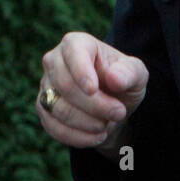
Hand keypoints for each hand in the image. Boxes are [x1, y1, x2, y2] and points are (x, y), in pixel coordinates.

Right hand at [36, 32, 147, 149]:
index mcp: (77, 43)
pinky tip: (96, 137)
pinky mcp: (43, 108)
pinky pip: (53, 127)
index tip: (93, 89)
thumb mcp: (136, 75)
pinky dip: (77, 136)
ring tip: (107, 125)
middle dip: (94, 105)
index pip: (73, 52)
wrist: (113, 106)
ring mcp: (45, 85)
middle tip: (119, 113)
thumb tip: (114, 78)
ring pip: (58, 108)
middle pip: (65, 85)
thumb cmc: (123, 82)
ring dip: (87, 122)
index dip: (81, 72)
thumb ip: (129, 73)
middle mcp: (54, 60)